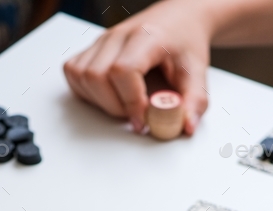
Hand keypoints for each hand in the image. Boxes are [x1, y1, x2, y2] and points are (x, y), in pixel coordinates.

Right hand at [64, 0, 212, 134]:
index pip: (123, 70)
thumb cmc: (185, 42)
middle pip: (96, 76)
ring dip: (100, 101)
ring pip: (81, 76)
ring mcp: (102, 41)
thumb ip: (194, 102)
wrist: (179, 20)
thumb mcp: (198, 72)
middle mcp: (118, 35)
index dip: (130, 102)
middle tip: (136, 114)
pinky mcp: (92, 49)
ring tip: (123, 105)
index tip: (142, 120)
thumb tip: (186, 127)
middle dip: (115, 107)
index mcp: (146, 36)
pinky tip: (108, 96)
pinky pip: (74, 73)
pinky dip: (86, 91)